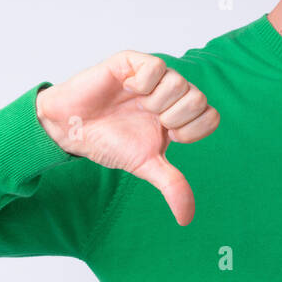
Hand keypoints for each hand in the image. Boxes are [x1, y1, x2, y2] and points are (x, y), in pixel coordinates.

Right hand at [35, 50, 218, 225]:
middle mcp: (170, 94)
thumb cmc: (109, 142)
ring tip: (136, 106)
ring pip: (179, 83)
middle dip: (173, 118)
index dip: (192, 130)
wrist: (71, 130)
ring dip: (156, 103)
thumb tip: (186, 219)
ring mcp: (152, 76)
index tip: (167, 135)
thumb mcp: (145, 166)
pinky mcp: (132, 62)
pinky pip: (156, 67)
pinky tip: (127, 90)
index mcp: (178, 115)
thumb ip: (172, 186)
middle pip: (199, 100)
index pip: (210, 117)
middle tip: (150, 120)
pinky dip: (143, 84)